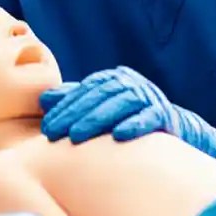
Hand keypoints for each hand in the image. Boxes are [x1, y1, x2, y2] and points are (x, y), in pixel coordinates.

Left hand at [38, 66, 215, 158]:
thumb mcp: (99, 107)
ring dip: (97, 119)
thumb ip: (74, 101)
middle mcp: (130, 83)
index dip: (64, 107)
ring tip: (76, 136)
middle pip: (99, 96)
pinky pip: (149, 117)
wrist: (171, 126)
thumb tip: (44, 99)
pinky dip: (134, 125)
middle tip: (54, 132)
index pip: (84, 90)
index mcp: (112, 79)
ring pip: (120, 104)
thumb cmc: (126, 117)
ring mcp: (148, 97)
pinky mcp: (164, 114)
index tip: (46, 127)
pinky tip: (118, 136)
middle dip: (74, 114)